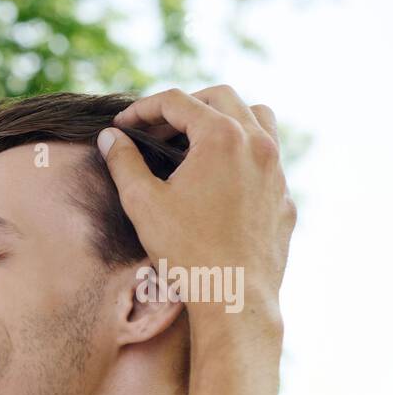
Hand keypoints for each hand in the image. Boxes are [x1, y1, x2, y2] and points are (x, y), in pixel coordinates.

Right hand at [97, 85, 295, 344]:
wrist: (234, 296)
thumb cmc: (186, 251)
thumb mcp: (142, 203)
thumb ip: (123, 162)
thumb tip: (109, 138)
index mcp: (221, 137)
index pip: (177, 101)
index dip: (142, 109)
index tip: (122, 126)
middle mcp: (257, 143)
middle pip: (220, 97)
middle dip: (183, 107)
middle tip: (155, 131)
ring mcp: (277, 169)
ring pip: (256, 118)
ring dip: (223, 119)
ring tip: (194, 144)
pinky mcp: (284, 195)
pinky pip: (267, 158)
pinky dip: (241, 154)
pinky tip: (218, 180)